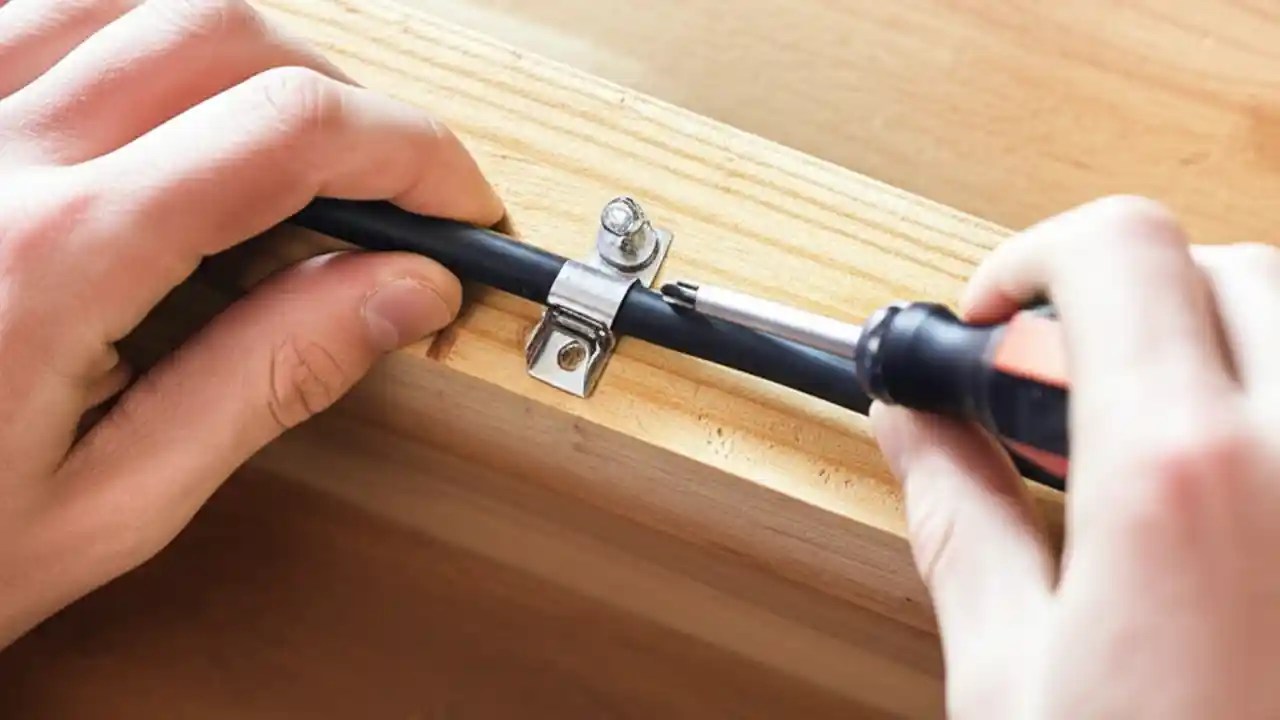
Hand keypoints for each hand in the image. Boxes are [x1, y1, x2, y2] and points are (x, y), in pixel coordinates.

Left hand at [0, 0, 501, 645]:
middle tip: (387, 184)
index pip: (291, 134)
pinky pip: (42, 10)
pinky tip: (158, 111)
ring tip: (280, 148)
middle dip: (345, 98)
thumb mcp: (108, 503)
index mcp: (51, 256)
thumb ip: (266, 380)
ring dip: (243, 57)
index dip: (413, 151)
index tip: (457, 199)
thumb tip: (398, 294)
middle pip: (227, 34)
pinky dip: (135, 39)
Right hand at [872, 196, 1279, 717]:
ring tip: (1152, 464)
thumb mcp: (1017, 680)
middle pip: (1225, 267)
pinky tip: (1238, 508)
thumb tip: (913, 428)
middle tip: (1062, 411)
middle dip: (1123, 307)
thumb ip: (962, 519)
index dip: (1029, 262)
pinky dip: (1272, 427)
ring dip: (1218, 354)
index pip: (1118, 250)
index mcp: (1188, 481)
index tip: (991, 324)